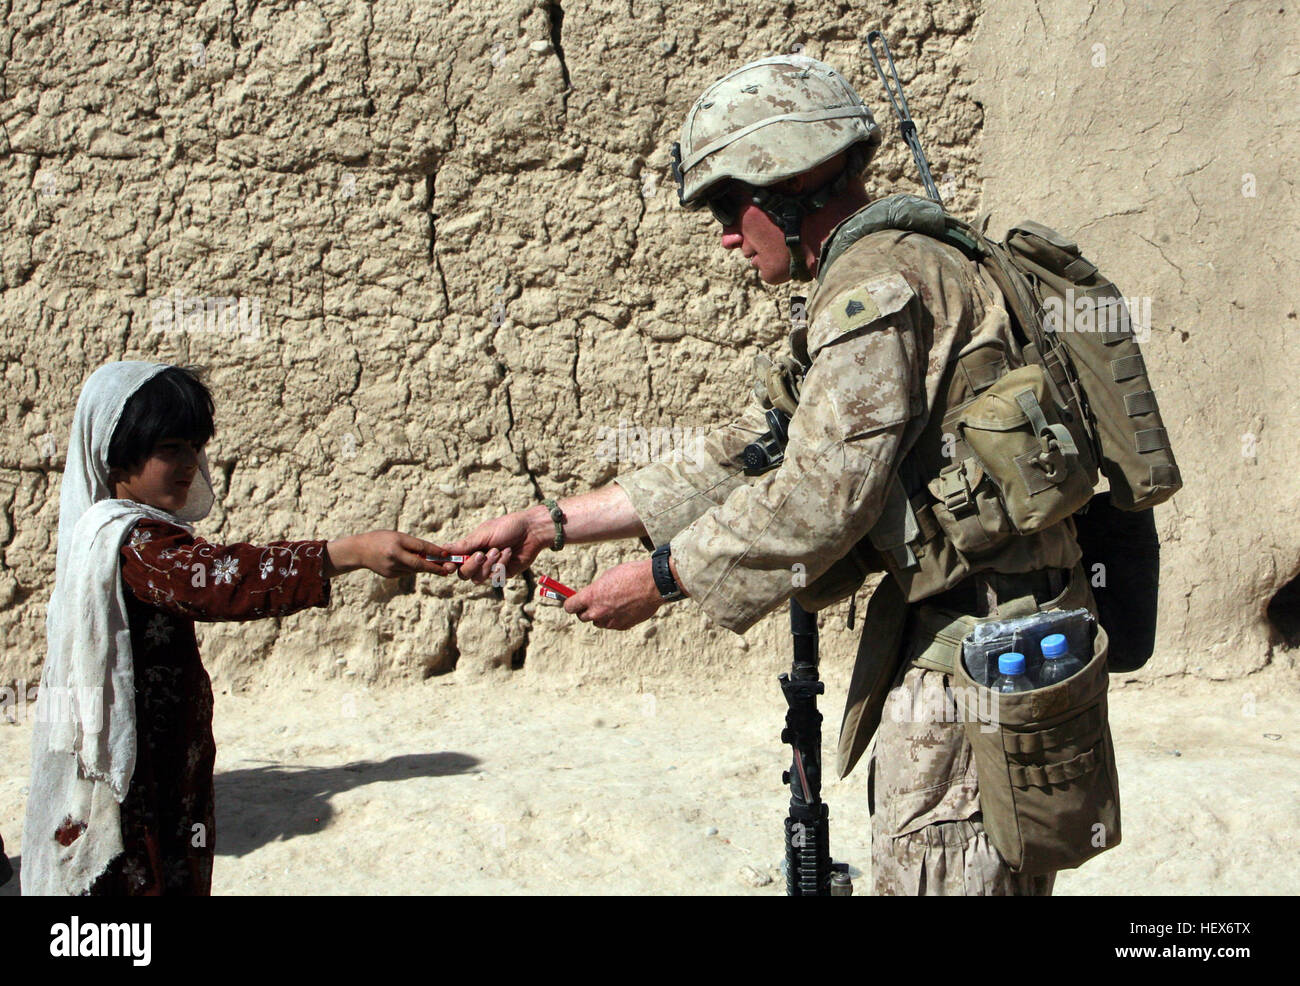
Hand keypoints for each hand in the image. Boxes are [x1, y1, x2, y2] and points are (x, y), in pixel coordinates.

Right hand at [325, 531, 457, 578]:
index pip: (420, 547)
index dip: (435, 551)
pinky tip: (406, 563)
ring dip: (425, 567)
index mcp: (396, 542)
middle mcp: (394, 556)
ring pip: (414, 569)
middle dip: (434, 568)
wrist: (359, 551)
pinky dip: (411, 569)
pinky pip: (407, 572)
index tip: (446, 554)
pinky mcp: (390, 575)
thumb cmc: (381, 539)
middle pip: (419, 563)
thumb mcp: (397, 536)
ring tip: (436, 567)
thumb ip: (413, 545)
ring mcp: (392, 568)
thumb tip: (432, 554)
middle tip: (447, 570)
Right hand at [444, 507, 551, 583]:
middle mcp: (479, 560)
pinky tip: (509, 553)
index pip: (455, 561)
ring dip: (489, 564)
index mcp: (471, 548)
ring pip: (479, 578)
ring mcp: (491, 568)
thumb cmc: (508, 527)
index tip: (451, 565)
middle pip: (464, 574)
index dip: (450, 565)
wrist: (531, 531)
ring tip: (499, 550)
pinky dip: (501, 565)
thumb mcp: (484, 533)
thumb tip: (442, 548)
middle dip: (472, 565)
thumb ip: (465, 544)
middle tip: (482, 554)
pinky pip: (495, 578)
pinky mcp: (504, 573)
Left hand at [564, 558, 662, 630]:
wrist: (653, 583)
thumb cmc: (630, 575)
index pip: (570, 606)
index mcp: (591, 596)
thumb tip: (591, 596)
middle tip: (594, 602)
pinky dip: (615, 619)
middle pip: (582, 617)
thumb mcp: (607, 576)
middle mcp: (598, 612)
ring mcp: (610, 621)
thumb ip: (596, 589)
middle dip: (585, 610)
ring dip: (601, 616)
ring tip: (613, 604)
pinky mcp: (623, 626)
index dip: (571, 603)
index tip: (574, 601)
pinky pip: (613, 624)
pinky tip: (624, 608)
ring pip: (598, 622)